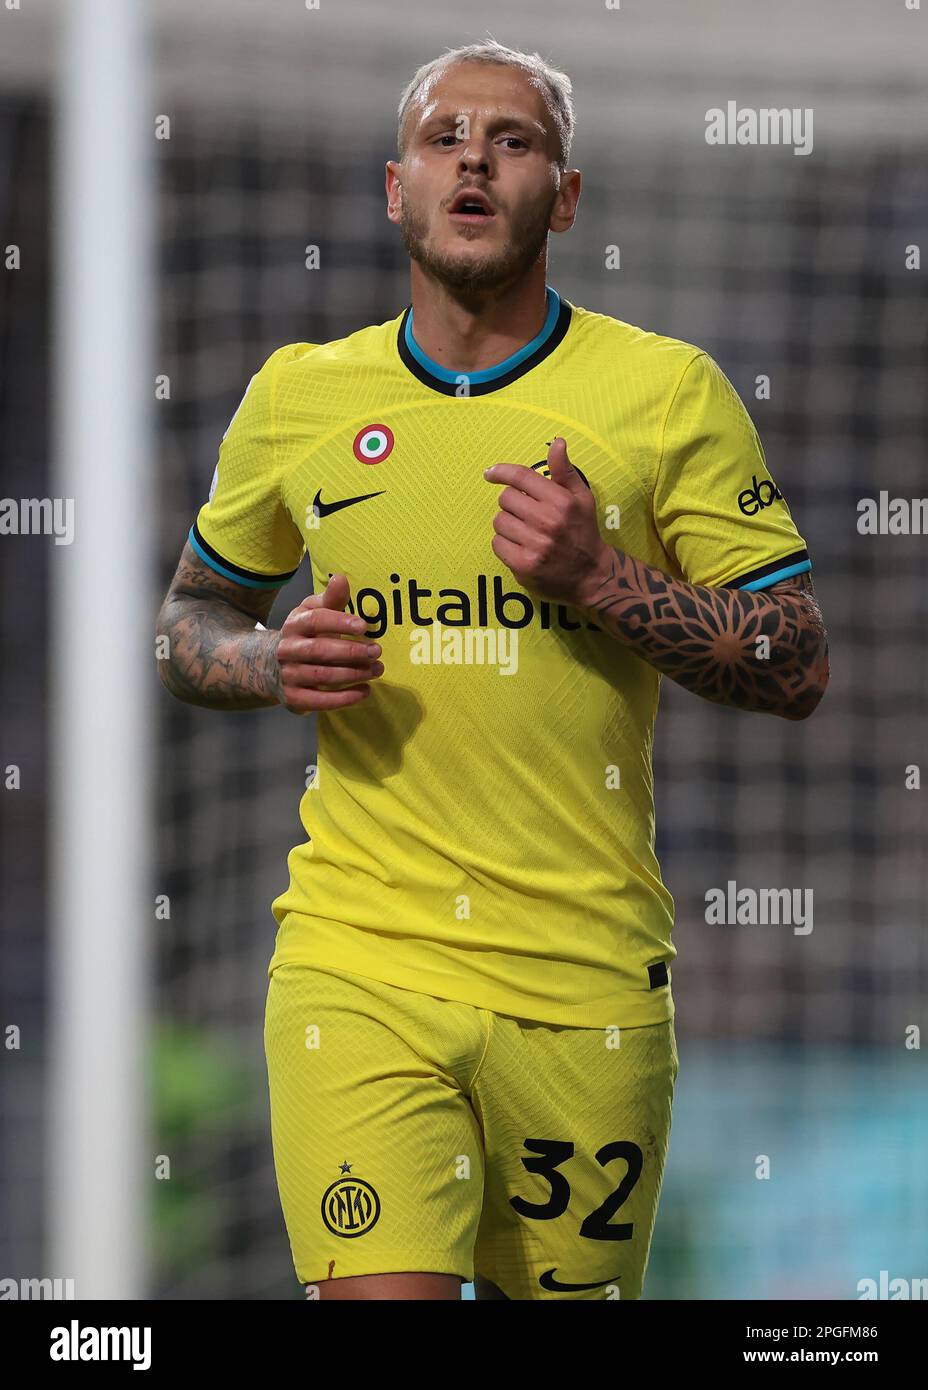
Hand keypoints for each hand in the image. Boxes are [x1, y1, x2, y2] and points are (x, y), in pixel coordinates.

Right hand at [272, 573, 382, 713]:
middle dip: (351, 651)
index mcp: (294, 625)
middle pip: (319, 650)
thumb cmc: (304, 635)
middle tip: (376, 651)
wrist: (272, 665)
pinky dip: (344, 698)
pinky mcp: (294, 698)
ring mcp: (289, 675)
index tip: (364, 626)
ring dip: (353, 674)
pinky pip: (319, 701)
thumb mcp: (313, 613)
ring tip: (377, 670)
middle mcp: (287, 650)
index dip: (339, 622)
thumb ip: (331, 599)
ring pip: (322, 676)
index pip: (314, 621)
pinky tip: (365, 691)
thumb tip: (342, 578)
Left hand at [484, 437, 611, 607]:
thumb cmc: (583, 532)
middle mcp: (548, 521)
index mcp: (561, 501)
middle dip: (512, 504)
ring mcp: (535, 544)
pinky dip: (504, 544)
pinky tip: (520, 547)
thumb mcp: (582, 498)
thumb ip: (565, 471)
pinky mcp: (524, 564)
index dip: (501, 472)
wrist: (592, 575)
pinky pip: (497, 543)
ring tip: (525, 532)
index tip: (490, 473)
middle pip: (506, 499)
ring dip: (507, 525)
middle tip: (526, 514)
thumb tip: (557, 442)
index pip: (521, 477)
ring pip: (499, 521)